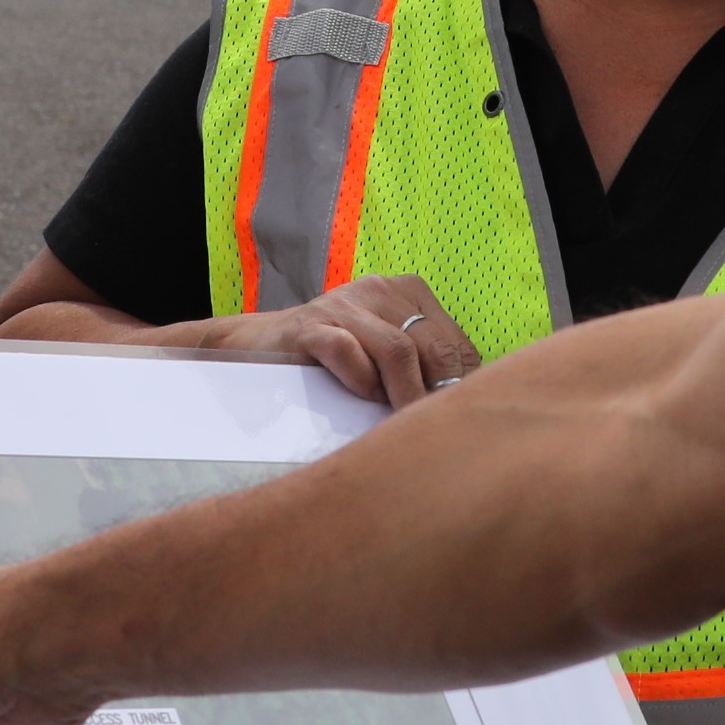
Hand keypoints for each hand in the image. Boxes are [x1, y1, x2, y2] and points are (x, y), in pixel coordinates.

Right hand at [207, 274, 481, 406]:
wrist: (259, 346)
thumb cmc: (335, 359)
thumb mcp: (385, 354)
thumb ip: (422, 369)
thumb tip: (465, 413)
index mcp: (408, 293)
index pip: (456, 344)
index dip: (463, 387)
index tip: (457, 423)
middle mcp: (380, 290)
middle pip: (434, 347)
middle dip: (438, 396)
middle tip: (435, 433)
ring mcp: (343, 304)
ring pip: (397, 350)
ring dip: (404, 395)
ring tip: (402, 426)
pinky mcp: (310, 326)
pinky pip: (347, 351)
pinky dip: (360, 380)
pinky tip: (359, 396)